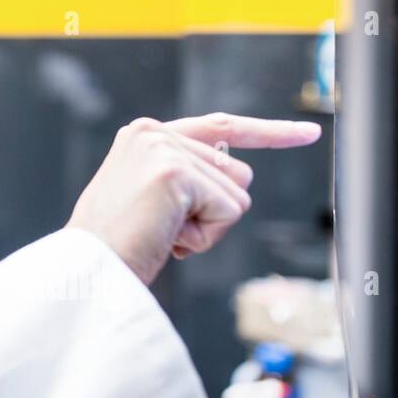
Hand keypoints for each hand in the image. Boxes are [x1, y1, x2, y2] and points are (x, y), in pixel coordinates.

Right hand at [65, 112, 321, 285]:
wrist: (88, 270)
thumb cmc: (114, 246)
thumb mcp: (147, 198)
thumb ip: (184, 177)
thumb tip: (233, 182)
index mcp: (143, 135)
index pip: (220, 127)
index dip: (269, 133)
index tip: (309, 133)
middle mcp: (152, 132)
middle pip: (235, 170)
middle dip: (213, 211)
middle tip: (165, 230)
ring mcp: (163, 149)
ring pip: (235, 191)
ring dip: (208, 225)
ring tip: (162, 233)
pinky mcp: (176, 172)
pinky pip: (229, 210)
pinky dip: (205, 236)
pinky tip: (168, 237)